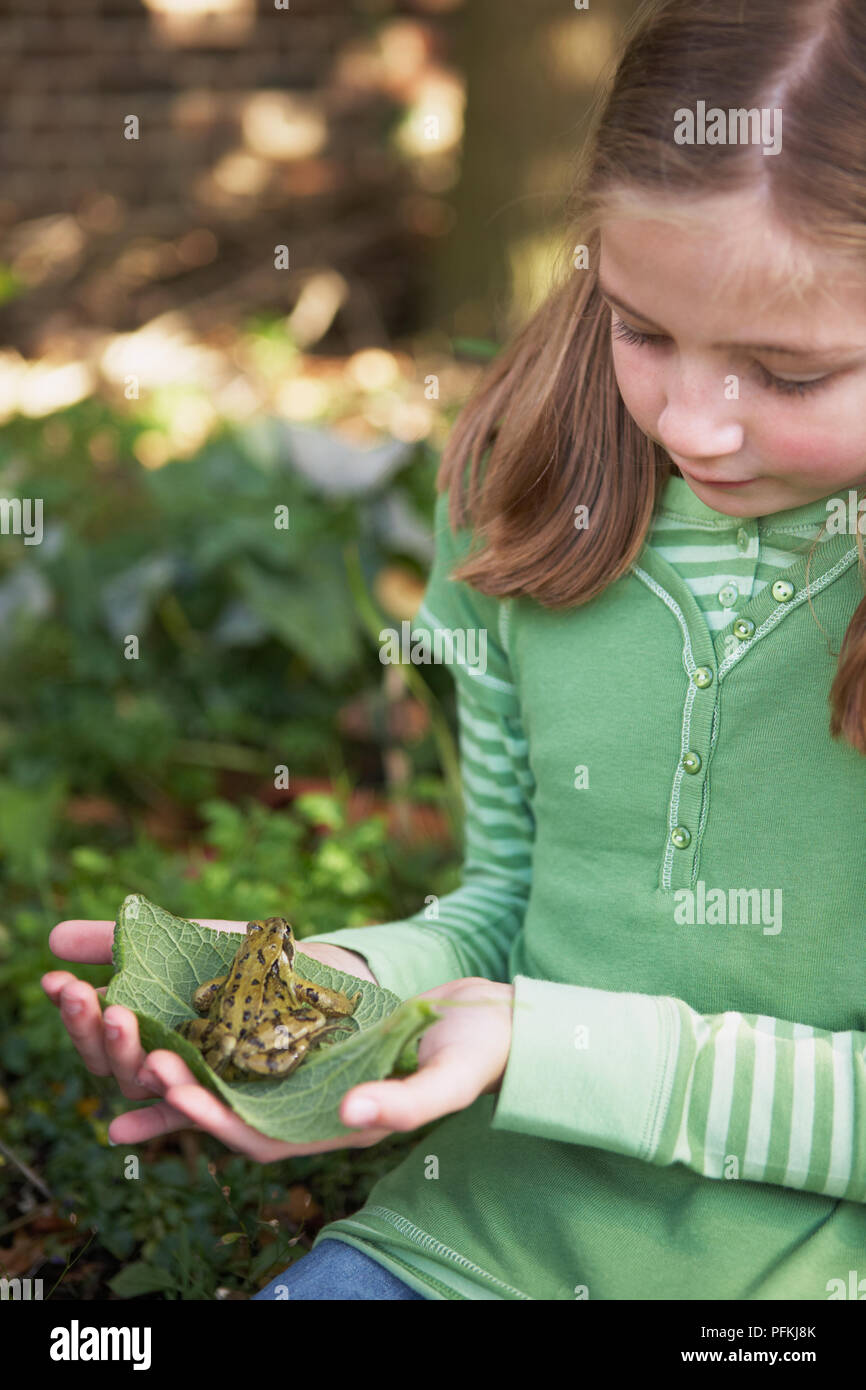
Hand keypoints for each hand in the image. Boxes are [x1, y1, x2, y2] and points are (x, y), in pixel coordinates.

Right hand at [41, 918, 379, 1145]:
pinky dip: (205, 1118)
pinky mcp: (270, 1115)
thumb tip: (54, 938)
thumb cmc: (258, 963)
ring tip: (150, 1055)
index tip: (59, 982)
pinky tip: (179, 1099)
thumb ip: (126, 942)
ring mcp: (222, 1096)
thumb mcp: (192, 940)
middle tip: (107, 1006)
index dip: (78, 1015)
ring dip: (157, 1082)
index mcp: (159, 1038)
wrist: (340, 976)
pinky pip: (233, 1127)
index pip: (106, 1039)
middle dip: (113, 1041)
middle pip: (131, 1074)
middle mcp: (183, 1075)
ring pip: (174, 1101)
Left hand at [118, 976, 514, 1160]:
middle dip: (175, 1079)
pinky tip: (162, 980)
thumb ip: (401, 1105)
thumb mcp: (446, 1081)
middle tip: (135, 1053)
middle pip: (223, 1097)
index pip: (254, 1134)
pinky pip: (240, 1014)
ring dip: (173, 1042)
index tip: (176, 1094)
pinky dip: (202, 1001)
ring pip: (220, 1057)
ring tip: (122, 1021)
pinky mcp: (297, 1017)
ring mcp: (295, 1057)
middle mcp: (299, 1096)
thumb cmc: (473, 1058)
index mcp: (326, 1125)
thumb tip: (351, 1115)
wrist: (485, 1020)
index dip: (212, 1118)